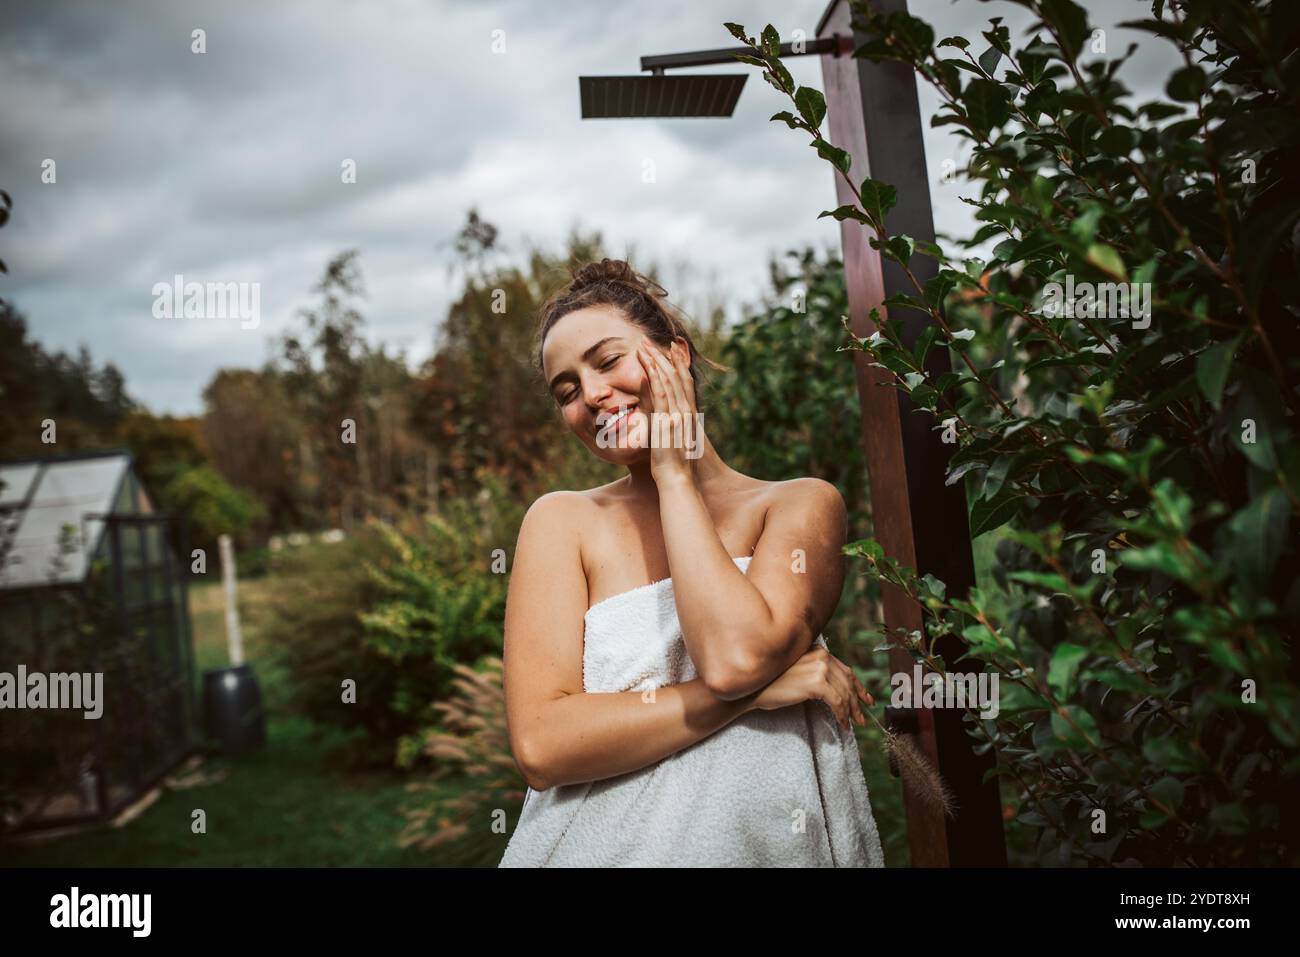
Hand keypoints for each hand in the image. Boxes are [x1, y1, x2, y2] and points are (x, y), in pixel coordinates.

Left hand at [635, 337, 703, 482]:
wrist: (677, 478)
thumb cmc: (673, 464)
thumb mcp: (672, 438)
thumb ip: (668, 423)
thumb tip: (662, 414)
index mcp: (688, 413)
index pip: (685, 382)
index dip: (679, 364)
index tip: (672, 349)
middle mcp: (685, 410)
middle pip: (677, 376)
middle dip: (666, 357)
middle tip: (655, 340)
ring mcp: (676, 414)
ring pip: (667, 380)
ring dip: (655, 361)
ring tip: (644, 346)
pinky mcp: (665, 420)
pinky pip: (659, 394)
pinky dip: (654, 377)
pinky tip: (647, 365)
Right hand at [746, 646, 873, 730]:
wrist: (754, 688)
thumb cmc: (772, 683)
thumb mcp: (798, 671)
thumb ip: (816, 672)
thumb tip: (837, 689)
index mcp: (818, 650)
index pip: (845, 669)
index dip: (858, 686)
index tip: (865, 698)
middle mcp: (821, 655)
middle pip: (848, 681)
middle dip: (857, 701)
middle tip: (861, 717)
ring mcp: (820, 668)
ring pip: (845, 693)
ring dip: (851, 711)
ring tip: (853, 724)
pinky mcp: (817, 683)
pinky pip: (837, 702)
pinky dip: (842, 715)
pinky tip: (842, 724)